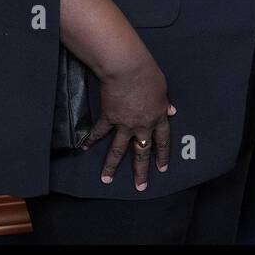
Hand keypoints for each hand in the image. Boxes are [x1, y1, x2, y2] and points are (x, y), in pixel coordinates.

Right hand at [79, 51, 175, 190]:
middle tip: (140, 186)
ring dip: (111, 165)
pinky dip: (91, 139)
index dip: (163, 155)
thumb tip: (171, 110)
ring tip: (106, 179)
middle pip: (142, 151)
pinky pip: (99, 131)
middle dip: (141, 170)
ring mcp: (124, 123)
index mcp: (157, 116)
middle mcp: (142, 125)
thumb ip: (164, 102)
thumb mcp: (162, 88)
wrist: (127, 68)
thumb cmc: (148, 73)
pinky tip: (84, 148)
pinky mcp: (109, 117)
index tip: (162, 169)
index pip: (163, 141)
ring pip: (118, 149)